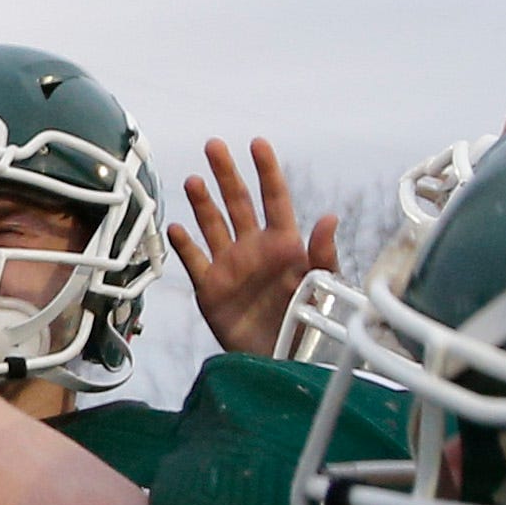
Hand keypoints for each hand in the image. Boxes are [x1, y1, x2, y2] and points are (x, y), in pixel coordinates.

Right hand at [169, 136, 336, 355]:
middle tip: (215, 145)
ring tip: (194, 180)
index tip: (257, 143)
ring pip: (213, 225)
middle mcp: (254, 248)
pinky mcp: (211, 288)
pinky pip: (194, 260)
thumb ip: (324, 252)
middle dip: (227, 174)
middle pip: (238, 203)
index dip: (267, 170)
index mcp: (283, 243)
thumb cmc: (308, 323)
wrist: (280, 361)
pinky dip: (183, 245)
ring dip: (202, 202)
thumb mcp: (322, 285)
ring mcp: (230, 266)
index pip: (274, 198)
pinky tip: (176, 228)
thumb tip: (329, 217)